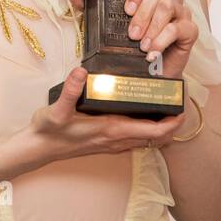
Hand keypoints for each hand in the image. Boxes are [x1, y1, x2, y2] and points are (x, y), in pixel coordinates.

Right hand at [26, 66, 188, 162]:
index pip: (154, 131)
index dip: (173, 122)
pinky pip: (137, 140)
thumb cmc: (48, 131)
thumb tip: (80, 71)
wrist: (37, 149)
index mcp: (112, 130)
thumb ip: (70, 91)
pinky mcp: (107, 143)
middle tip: (181, 103)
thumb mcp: (56, 110)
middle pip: (158, 138)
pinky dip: (149, 131)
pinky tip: (144, 115)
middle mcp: (117, 139)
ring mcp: (113, 144)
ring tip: (169, 107)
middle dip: (174, 124)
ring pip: (148, 141)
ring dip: (163, 128)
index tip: (183, 106)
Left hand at [67, 0, 196, 78]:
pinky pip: (178, 27)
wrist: (151, 77)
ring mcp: (182, 13)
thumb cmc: (132, 48)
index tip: (126, 9)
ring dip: (151, 27)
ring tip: (141, 45)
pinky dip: (162, 40)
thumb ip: (91, 8)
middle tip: (131, 34)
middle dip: (142, 12)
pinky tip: (152, 52)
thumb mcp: (108, 27)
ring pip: (168, 6)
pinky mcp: (190, 30)